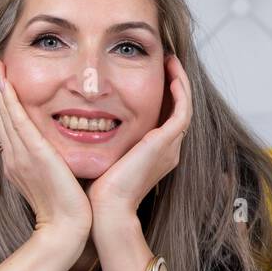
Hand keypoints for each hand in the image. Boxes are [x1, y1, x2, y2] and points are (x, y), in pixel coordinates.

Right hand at [0, 55, 91, 241]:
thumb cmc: (65, 208)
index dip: (0, 103)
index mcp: (17, 162)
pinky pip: (18, 122)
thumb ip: (48, 163)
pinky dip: (10, 101)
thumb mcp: (53, 179)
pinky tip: (5, 83)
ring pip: (5, 115)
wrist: (65, 228)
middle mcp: (13, 156)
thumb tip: (52, 152)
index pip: (5, 126)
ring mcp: (20, 155)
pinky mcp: (33, 154)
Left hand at [87, 53, 191, 222]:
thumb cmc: (98, 190)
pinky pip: (183, 110)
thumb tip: (86, 125)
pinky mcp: (167, 141)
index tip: (153, 75)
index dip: (164, 95)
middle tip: (167, 63)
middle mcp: (168, 149)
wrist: (107, 208)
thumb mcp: (104, 158)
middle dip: (175, 85)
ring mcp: (170, 146)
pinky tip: (171, 75)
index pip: (166, 118)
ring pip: (185, 106)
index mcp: (155, 154)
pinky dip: (180, 90)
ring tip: (172, 62)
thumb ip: (104, 141)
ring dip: (180, 82)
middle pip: (178, 110)